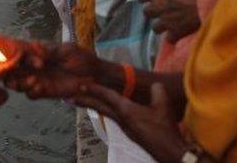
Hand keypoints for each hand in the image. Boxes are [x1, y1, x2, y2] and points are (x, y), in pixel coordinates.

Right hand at [4, 42, 103, 99]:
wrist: (95, 76)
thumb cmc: (82, 58)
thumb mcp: (67, 51)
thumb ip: (51, 52)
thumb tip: (35, 45)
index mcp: (36, 51)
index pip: (17, 50)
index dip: (12, 53)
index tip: (16, 56)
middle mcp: (32, 65)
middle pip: (11, 68)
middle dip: (9, 71)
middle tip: (17, 71)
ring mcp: (36, 79)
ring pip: (16, 82)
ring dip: (19, 82)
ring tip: (33, 80)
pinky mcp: (43, 91)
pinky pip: (30, 94)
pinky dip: (31, 91)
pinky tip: (40, 87)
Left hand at [71, 83, 189, 162]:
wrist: (169, 153)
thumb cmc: (165, 130)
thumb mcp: (164, 107)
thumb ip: (158, 92)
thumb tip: (155, 84)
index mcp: (126, 111)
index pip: (107, 97)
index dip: (93, 89)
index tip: (79, 85)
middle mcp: (122, 120)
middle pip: (99, 107)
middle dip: (84, 101)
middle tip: (67, 98)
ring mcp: (125, 128)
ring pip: (105, 113)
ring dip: (93, 106)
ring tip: (82, 101)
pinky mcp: (130, 133)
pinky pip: (113, 118)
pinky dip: (106, 111)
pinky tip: (106, 110)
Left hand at [139, 0, 201, 42]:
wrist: (210, 5)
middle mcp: (158, 7)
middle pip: (146, 12)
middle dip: (152, 11)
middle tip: (161, 10)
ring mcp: (166, 21)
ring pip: (155, 27)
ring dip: (160, 25)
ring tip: (168, 22)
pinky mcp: (175, 32)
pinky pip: (169, 38)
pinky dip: (172, 35)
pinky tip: (178, 32)